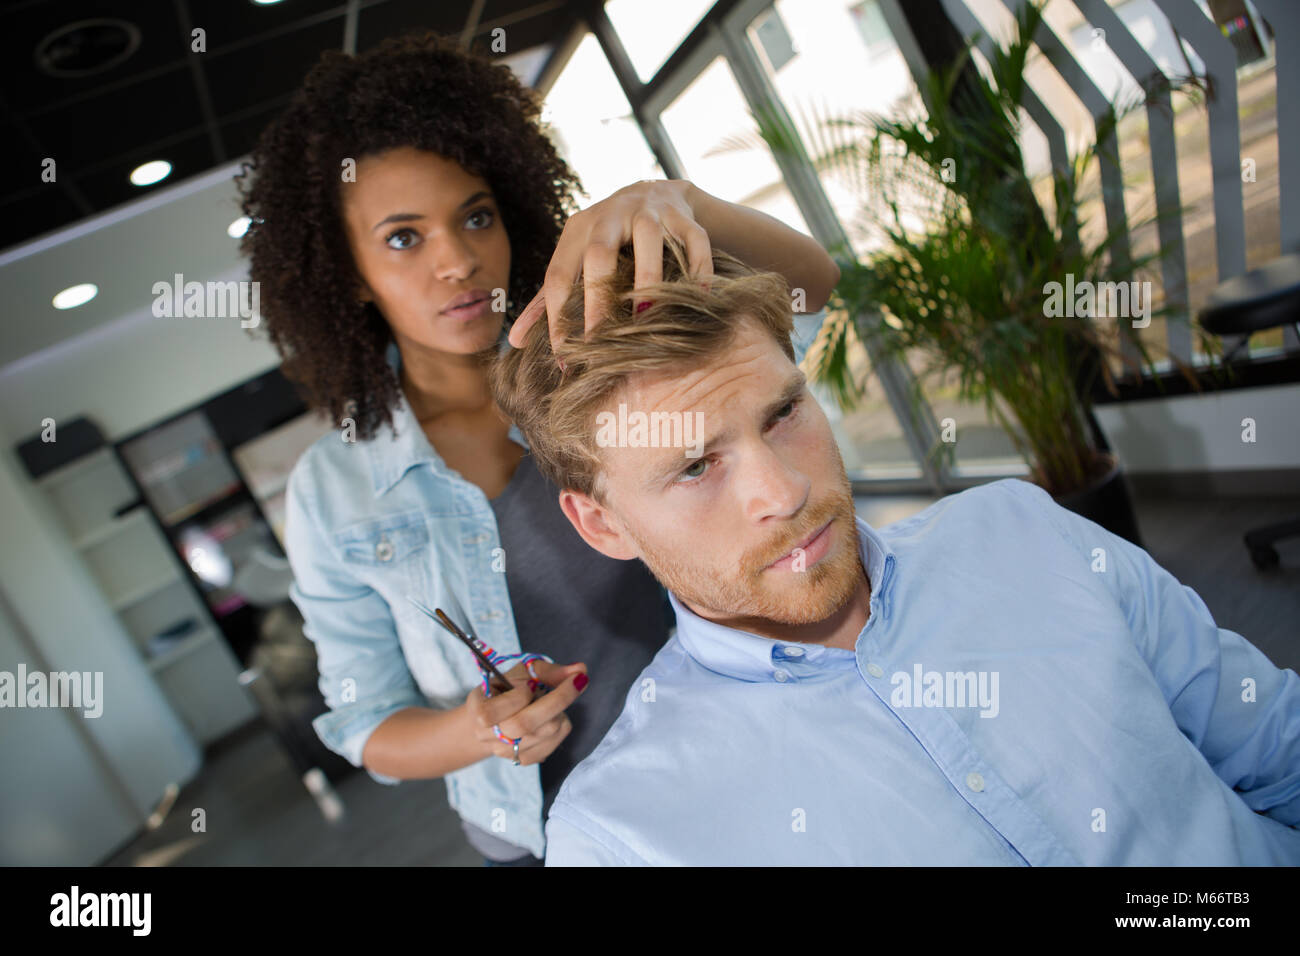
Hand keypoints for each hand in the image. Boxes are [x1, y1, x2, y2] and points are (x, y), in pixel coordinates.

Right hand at [464, 659, 588, 764]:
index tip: (538, 682)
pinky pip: (551, 745)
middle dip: (556, 701)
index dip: (524, 694)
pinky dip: (560, 728)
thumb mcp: (521, 673)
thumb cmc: (507, 690)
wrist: (494, 718)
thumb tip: (580, 669)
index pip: (500, 707)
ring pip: (544, 734)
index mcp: (479, 707)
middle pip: (525, 724)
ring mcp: (504, 751)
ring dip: (559, 713)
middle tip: (577, 682)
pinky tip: (555, 717)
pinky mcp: (522, 760)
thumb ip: (549, 670)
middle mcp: (487, 734)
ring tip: (556, 701)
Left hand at [506, 179, 714, 354]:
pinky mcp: (683, 216)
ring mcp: (650, 212)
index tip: (562, 355)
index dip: (555, 316)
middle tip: (598, 343)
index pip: (559, 274)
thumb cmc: (610, 240)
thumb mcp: (576, 260)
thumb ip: (547, 299)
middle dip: (597, 300)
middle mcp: (611, 215)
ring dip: (648, 279)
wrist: (658, 193)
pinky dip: (698, 269)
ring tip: (647, 317)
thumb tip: (513, 341)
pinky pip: (694, 241)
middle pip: (600, 255)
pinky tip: (698, 299)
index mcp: (578, 229)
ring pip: (648, 241)